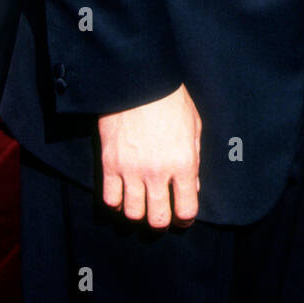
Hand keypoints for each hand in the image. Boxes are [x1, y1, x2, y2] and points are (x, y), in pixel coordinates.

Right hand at [98, 82, 201, 227]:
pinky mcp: (109, 163)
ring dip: (138, 213)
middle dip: (161, 222)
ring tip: (141, 204)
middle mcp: (157, 171)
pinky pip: (109, 199)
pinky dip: (116, 203)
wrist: (139, 80)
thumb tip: (192, 187)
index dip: (186, 219)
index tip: (183, 217)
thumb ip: (194, 160)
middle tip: (161, 214)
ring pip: (132, 214)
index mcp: (183, 162)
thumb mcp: (194, 127)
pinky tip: (122, 195)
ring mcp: (130, 169)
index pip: (186, 209)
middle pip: (157, 219)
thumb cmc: (171, 100)